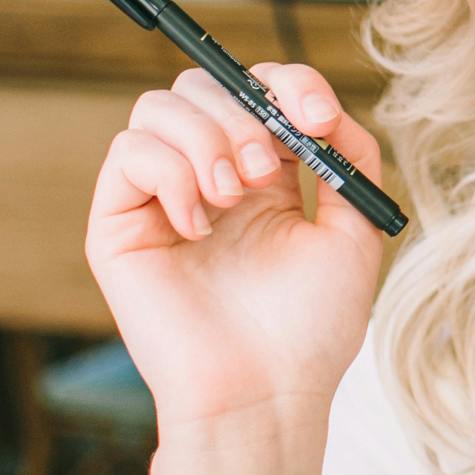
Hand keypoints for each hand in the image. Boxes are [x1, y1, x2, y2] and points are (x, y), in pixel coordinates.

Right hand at [85, 63, 390, 428]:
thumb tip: (327, 107)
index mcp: (263, 179)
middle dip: (242, 112)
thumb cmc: (310, 329)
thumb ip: (350, 159)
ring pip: (160, 106)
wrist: (264, 392)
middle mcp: (207, 179)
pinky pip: (128, 153)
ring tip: (232, 197)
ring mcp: (160, 200)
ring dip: (206, 137)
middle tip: (265, 171)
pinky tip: (198, 224)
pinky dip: (168, 172)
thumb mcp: (355, 233)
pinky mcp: (119, 226)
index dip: (285, 83)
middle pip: (203, 85)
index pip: (257, 91)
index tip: (315, 115)